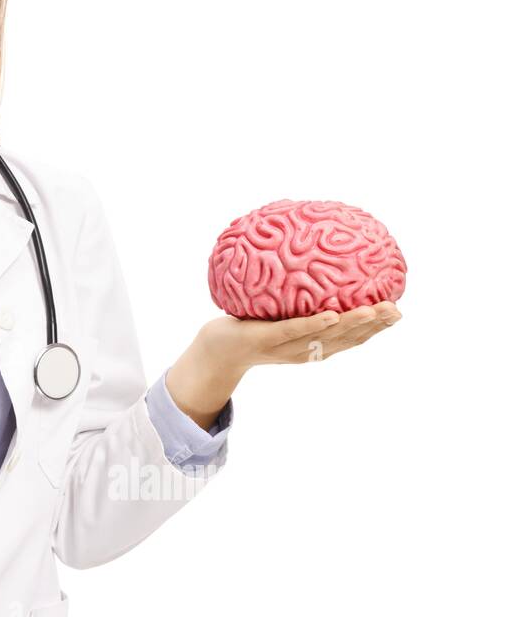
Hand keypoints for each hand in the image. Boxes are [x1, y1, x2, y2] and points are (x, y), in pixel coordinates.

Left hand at [200, 300, 402, 370]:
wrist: (216, 350)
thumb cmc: (252, 327)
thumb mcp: (283, 315)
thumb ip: (304, 299)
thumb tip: (323, 265)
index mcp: (314, 346)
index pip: (352, 339)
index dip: (377, 328)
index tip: (398, 312)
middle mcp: (305, 351)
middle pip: (346, 340)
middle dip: (374, 326)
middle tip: (396, 310)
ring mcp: (285, 347)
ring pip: (324, 336)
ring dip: (351, 324)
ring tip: (374, 311)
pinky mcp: (265, 338)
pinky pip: (292, 330)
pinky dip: (313, 324)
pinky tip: (331, 314)